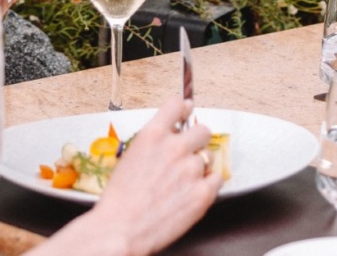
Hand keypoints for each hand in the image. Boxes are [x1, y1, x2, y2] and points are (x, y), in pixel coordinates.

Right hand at [39, 96, 220, 255]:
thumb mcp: (130, 158)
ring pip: (209, 157)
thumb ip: (153, 143)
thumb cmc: (119, 200)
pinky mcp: (202, 193)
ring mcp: (190, 169)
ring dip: (200, 166)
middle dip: (197, 140)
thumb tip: (170, 132)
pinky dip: (209, 184)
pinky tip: (194, 191)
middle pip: (202, 130)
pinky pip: (217, 178)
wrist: (119, 230)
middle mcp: (175, 147)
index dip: (183, 108)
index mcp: (153, 136)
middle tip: (189, 152)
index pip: (176, 105)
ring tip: (183, 182)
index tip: (186, 110)